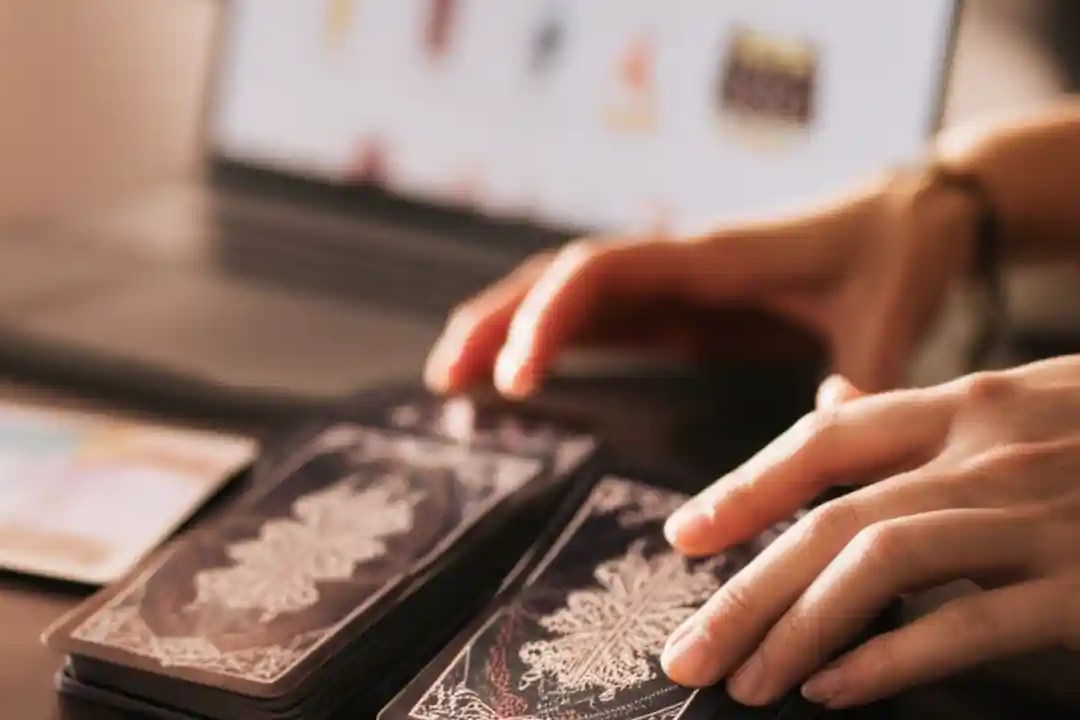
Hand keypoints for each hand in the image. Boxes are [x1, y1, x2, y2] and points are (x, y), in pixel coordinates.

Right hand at [425, 169, 978, 395]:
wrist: (914, 215)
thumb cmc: (899, 251)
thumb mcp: (891, 309)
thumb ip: (862, 368)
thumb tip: (827, 430)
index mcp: (713, 257)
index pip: (602, 270)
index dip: (549, 314)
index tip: (517, 374)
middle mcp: (677, 264)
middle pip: (560, 277)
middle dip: (497, 320)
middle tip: (444, 377)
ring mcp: (672, 285)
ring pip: (566, 294)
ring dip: (504, 326)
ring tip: (450, 375)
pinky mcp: (679, 307)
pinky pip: (597, 318)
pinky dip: (546, 341)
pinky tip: (516, 377)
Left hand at [658, 359, 1079, 707]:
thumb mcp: (1025, 406)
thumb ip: (920, 417)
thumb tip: (826, 402)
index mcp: (972, 404)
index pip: (827, 440)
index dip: (744, 486)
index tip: (683, 539)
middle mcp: (995, 450)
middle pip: (833, 514)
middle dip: (744, 587)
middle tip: (685, 651)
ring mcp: (1045, 517)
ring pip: (880, 562)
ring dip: (795, 628)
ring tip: (745, 683)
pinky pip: (967, 625)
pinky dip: (889, 658)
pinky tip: (833, 690)